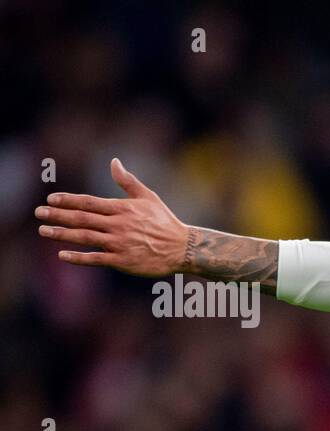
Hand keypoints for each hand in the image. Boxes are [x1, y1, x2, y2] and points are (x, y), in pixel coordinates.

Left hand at [35, 158, 189, 276]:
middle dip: (58, 215)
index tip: (51, 199)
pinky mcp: (123, 261)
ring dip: (62, 234)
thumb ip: (127, 181)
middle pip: (82, 218)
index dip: (68, 200)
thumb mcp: (148, 197)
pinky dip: (79, 258)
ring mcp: (120, 243)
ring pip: (85, 237)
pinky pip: (96, 259)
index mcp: (122, 208)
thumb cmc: (165, 222)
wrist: (183, 248)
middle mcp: (118, 225)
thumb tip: (114, 161)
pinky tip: (63, 255)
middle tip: (38, 213)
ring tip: (44, 231)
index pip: (89, 202)